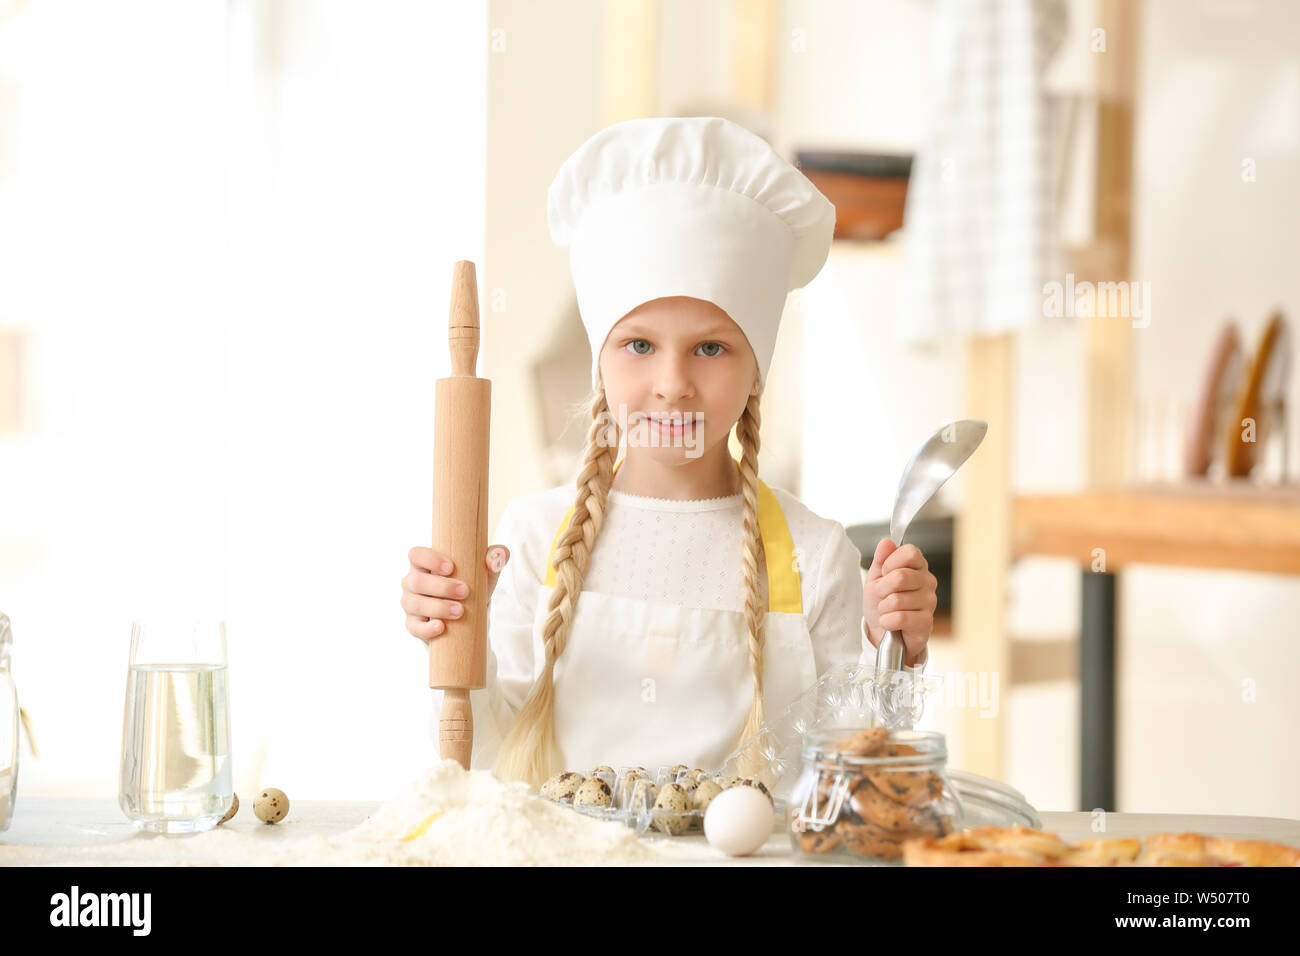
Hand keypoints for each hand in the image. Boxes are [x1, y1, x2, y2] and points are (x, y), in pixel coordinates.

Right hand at [401, 544, 509, 642]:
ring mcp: (410, 603)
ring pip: (415, 604)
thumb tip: (498, 556)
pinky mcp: (413, 624)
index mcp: (424, 563)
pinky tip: (441, 627)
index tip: (451, 567)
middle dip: (441, 587)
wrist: (469, 614)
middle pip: (417, 581)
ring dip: (438, 607)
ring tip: (460, 611)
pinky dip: (427, 628)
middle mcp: (413, 582)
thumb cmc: (472, 584)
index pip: (416, 554)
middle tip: (465, 592)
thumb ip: (494, 557)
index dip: (429, 559)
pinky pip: (414, 627)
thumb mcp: (484, 571)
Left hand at [862, 538, 935, 668]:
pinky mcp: (926, 622)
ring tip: (887, 610)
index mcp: (917, 566)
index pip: (910, 552)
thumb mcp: (876, 577)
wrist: (881, 631)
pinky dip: (887, 621)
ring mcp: (929, 602)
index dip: (891, 562)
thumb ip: (881, 558)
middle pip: (901, 576)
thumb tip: (887, 542)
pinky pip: (900, 617)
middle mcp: (927, 582)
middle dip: (882, 588)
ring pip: (897, 599)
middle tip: (882, 596)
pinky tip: (889, 623)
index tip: (885, 572)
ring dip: (883, 607)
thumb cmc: (881, 602)